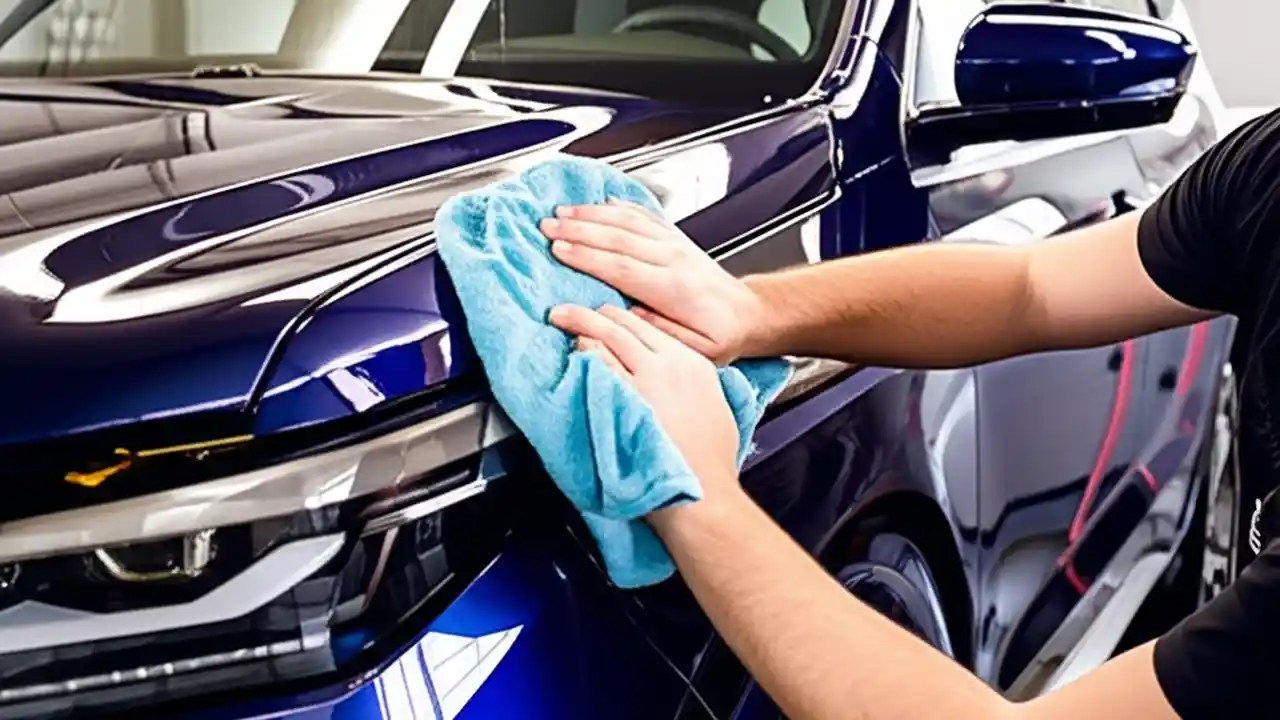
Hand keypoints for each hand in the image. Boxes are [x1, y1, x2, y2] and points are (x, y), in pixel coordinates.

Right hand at [542, 200, 762, 363]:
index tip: (559, 249)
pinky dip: (620, 206)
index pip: (622, 267)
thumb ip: (658, 330)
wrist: (747, 314)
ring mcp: (674, 245)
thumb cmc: (719, 334)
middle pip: (618, 238)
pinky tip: (602, 202)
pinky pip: (645, 216)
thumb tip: (625, 315)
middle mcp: (672, 259)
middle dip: (579, 230)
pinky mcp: (674, 239)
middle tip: (548, 225)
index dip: (587, 256)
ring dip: (592, 214)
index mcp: (673, 288)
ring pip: (628, 222)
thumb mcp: (693, 348)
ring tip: (563, 211)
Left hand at [553, 304, 741, 498]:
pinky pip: (597, 363)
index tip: (607, 317)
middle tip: (570, 311)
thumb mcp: (714, 405)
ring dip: (582, 327)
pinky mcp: (626, 396)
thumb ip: (692, 382)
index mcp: (693, 363)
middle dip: (594, 314)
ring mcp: (647, 378)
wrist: (704, 491)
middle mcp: (670, 364)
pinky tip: (573, 354)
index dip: (622, 318)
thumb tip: (674, 377)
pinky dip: (583, 354)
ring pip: (607, 335)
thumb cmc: (710, 461)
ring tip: (563, 321)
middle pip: (625, 323)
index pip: (650, 325)